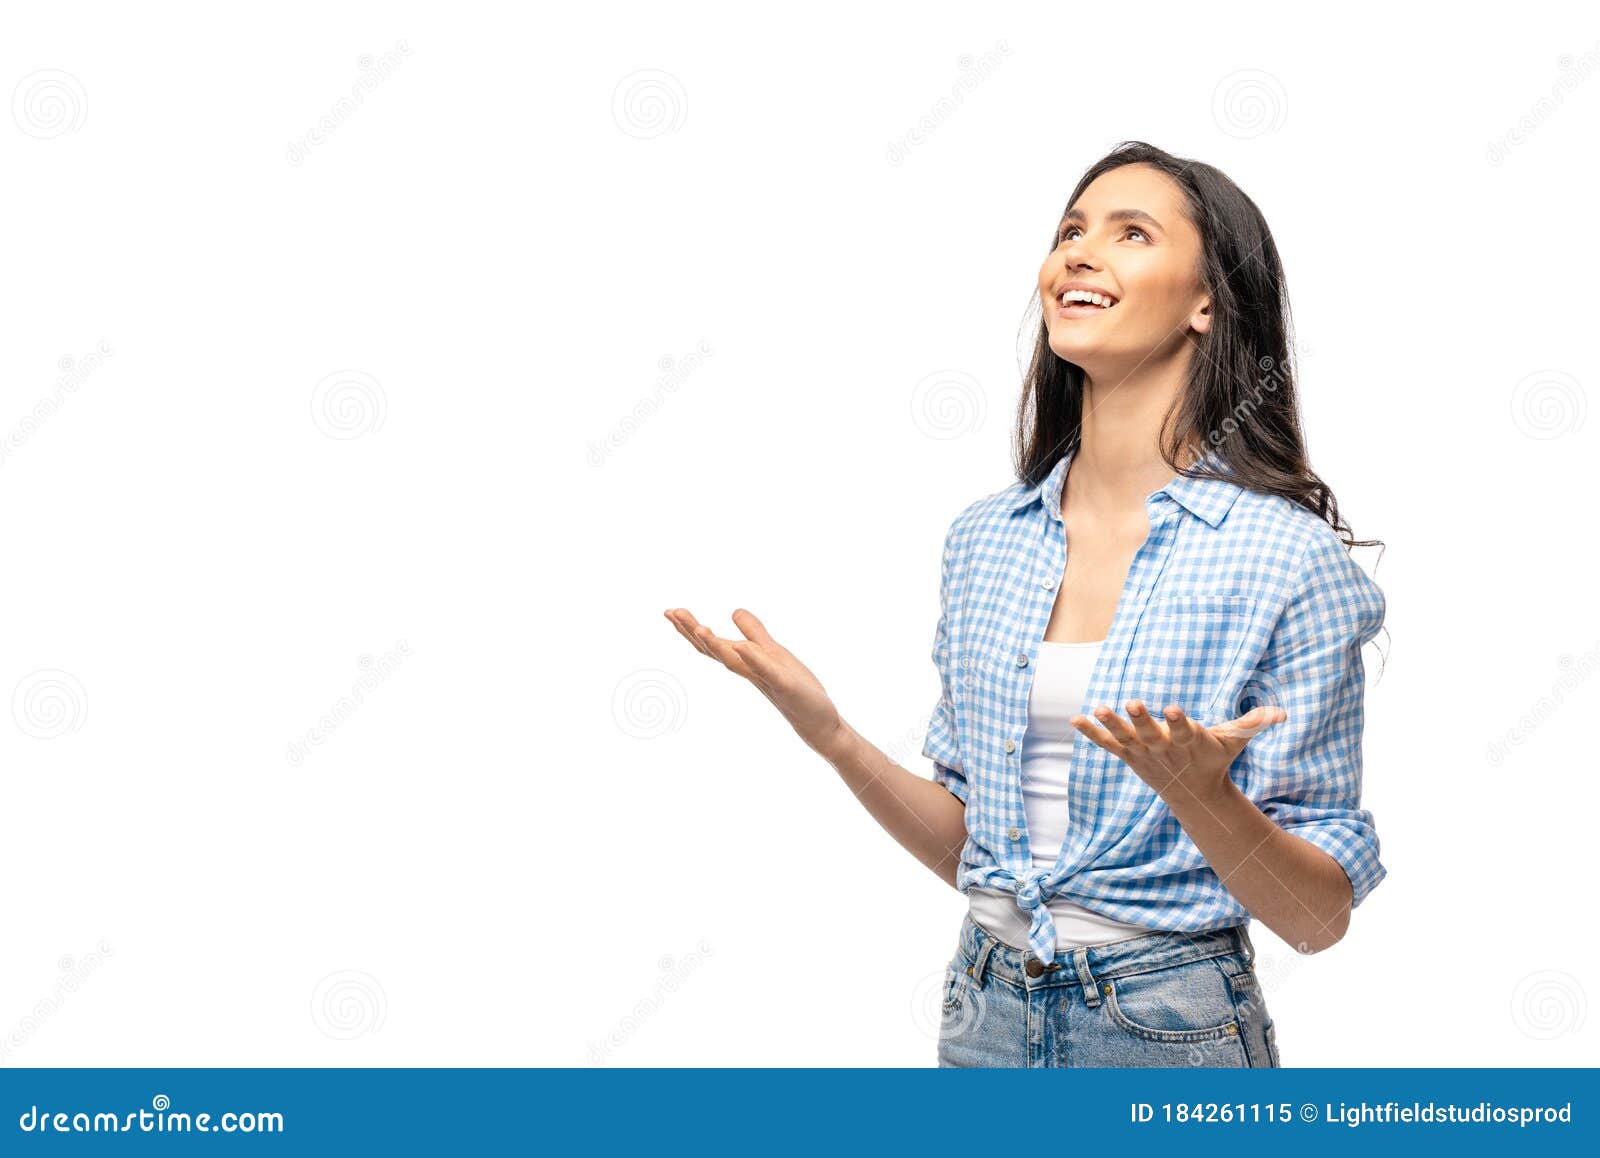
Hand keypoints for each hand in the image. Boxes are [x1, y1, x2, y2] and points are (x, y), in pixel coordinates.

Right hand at [663, 607, 844, 754]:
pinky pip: (768, 673)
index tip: (669, 612)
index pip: (713, 644)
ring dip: (717, 645)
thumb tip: (734, 611)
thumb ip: (755, 634)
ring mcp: (767, 680)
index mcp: (746, 663)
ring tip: (700, 628)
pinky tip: (744, 648)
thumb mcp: (773, 653)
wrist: (819, 722)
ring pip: (736, 662)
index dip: (690, 629)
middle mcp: (751, 672)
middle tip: (672, 613)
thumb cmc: (796, 690)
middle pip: (716, 651)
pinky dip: (755, 660)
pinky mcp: (786, 687)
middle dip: (693, 633)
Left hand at [1068, 700, 1287, 803]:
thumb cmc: (1213, 759)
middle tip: (1132, 702)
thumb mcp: (1233, 742)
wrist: (1192, 795)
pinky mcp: (1128, 756)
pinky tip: (1075, 719)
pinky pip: (1107, 745)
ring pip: (1125, 738)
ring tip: (1098, 708)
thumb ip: (1253, 725)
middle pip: (1151, 733)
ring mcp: (1143, 754)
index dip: (1178, 720)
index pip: (1184, 729)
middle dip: (1142, 720)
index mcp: (1190, 742)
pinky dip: (1092, 733)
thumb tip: (1283, 713)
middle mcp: (1164, 749)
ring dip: (1111, 724)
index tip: (1171, 707)